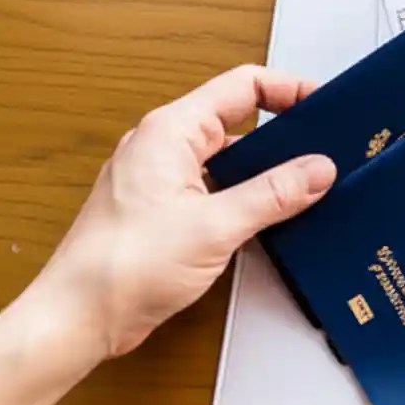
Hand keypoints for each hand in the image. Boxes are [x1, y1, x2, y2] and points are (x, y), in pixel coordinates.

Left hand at [34, 64, 336, 360]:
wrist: (80, 318)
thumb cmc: (122, 267)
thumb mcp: (216, 225)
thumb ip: (275, 194)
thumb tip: (318, 169)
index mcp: (171, 132)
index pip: (243, 86)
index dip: (289, 89)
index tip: (323, 105)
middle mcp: (164, 147)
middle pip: (239, 119)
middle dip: (285, 133)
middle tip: (324, 147)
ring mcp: (163, 178)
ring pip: (230, 157)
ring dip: (266, 170)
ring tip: (306, 184)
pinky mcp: (166, 210)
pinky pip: (218, 187)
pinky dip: (248, 196)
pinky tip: (272, 217)